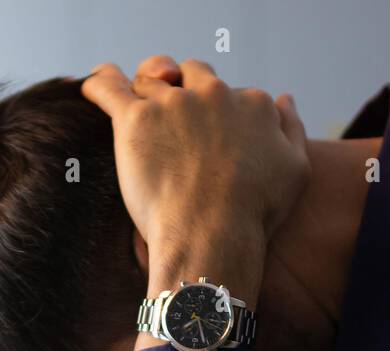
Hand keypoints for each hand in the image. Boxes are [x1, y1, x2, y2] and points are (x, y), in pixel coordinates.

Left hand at [83, 55, 309, 332]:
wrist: (214, 235)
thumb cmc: (256, 213)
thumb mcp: (296, 169)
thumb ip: (291, 128)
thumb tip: (283, 99)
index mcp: (252, 103)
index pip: (230, 92)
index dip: (218, 111)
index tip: (209, 134)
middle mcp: (213, 94)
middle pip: (191, 74)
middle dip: (181, 86)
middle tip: (170, 115)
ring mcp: (173, 104)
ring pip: (151, 80)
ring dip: (143, 89)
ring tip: (132, 103)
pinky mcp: (136, 120)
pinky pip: (110, 89)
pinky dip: (100, 85)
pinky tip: (93, 88)